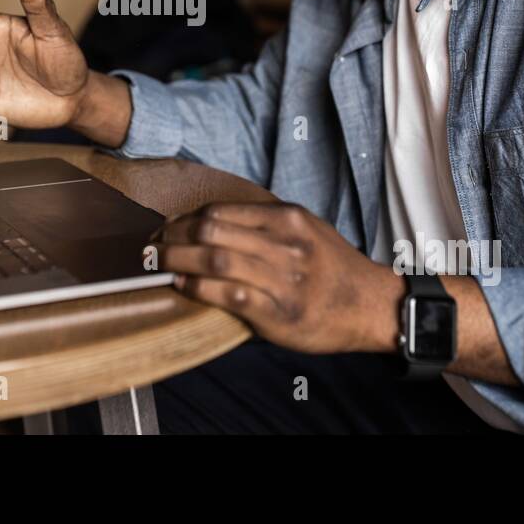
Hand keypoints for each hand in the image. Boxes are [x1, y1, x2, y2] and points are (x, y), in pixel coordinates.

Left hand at [154, 202, 403, 354]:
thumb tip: (209, 224)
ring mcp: (282, 278)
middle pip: (211, 231)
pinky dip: (197, 288)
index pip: (220, 211)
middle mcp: (284, 244)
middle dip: (172, 237)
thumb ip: (265, 224)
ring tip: (157, 264)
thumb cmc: (334, 268)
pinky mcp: (278, 312)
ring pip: (214, 260)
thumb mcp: (306, 229)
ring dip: (176, 261)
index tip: (166, 227)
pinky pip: (227, 295)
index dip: (183, 219)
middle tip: (152, 246)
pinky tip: (182, 286)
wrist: (371, 306)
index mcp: (287, 219)